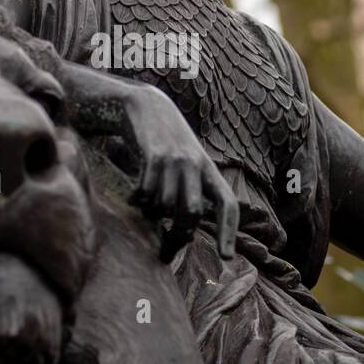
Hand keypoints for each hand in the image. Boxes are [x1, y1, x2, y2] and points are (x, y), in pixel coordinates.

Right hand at [121, 84, 238, 260]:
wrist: (145, 105)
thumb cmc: (166, 143)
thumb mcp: (186, 163)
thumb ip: (190, 192)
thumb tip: (184, 234)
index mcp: (208, 170)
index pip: (227, 205)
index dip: (228, 232)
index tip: (226, 257)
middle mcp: (195, 165)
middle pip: (191, 214)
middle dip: (178, 237)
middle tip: (166, 252)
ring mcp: (174, 160)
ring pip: (164, 206)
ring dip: (152, 213)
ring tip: (145, 205)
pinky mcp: (152, 156)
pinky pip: (145, 193)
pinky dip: (138, 200)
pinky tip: (134, 196)